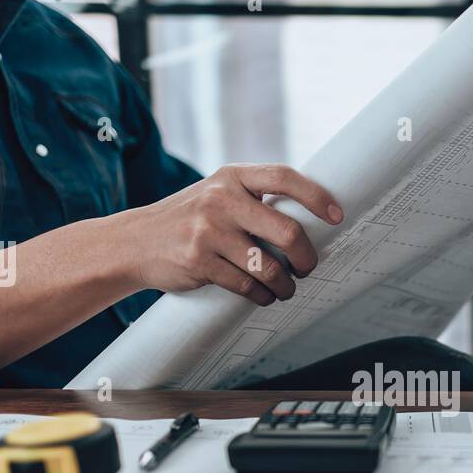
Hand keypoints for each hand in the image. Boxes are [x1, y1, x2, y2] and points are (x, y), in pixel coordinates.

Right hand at [124, 163, 342, 305]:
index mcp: (232, 177)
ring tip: (284, 289)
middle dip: (306, 257)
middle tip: (307, 268)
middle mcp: (221, 199)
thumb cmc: (189, 219)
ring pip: (268, 267)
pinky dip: (261, 296)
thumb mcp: (217, 194)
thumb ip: (253, 199)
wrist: (135, 241)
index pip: (285, 178)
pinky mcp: (199, 262)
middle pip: (287, 231)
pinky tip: (262, 295)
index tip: (337, 216)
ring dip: (284, 285)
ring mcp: (209, 231)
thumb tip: (309, 219)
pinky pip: (246, 285)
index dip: (316, 197)